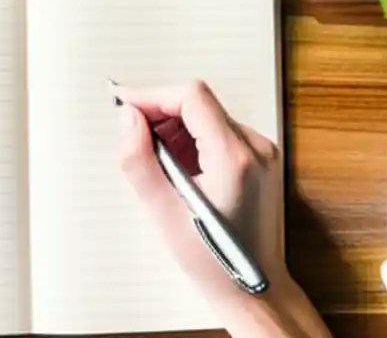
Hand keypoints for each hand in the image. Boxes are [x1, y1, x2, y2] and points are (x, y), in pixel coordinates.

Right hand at [116, 81, 328, 337]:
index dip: (152, 95)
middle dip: (161, 115)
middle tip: (135, 141)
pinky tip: (181, 173)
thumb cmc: (216, 263)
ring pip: (207, 117)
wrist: (255, 290)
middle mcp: (255, 147)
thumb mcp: (164, 213)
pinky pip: (219, 134)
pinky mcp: (259, 161)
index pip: (191, 97)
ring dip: (176, 131)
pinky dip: (193, 143)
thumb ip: (139, 161)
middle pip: (199, 104)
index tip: (125, 105)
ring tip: (160, 167)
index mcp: (234, 157)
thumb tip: (127, 119)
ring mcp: (261, 153)